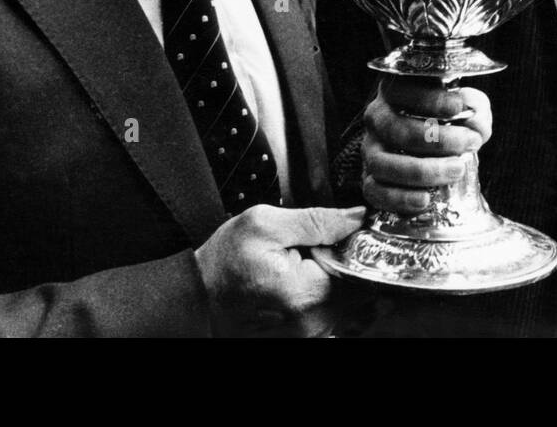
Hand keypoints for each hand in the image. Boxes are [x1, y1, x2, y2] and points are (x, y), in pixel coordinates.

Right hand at [195, 204, 364, 334]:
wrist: (195, 299)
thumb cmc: (223, 264)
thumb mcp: (265, 224)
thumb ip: (317, 220)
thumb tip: (355, 217)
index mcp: (306, 293)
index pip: (361, 269)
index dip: (356, 248)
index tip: (344, 236)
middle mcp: (311, 323)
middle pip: (359, 291)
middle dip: (348, 266)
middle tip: (321, 251)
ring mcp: (308, 336)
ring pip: (349, 306)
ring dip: (340, 284)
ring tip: (307, 268)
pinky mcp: (302, 339)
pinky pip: (333, 318)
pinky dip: (328, 300)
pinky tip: (306, 285)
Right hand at [362, 75, 492, 214]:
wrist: (432, 150)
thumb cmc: (446, 122)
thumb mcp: (463, 107)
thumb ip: (475, 107)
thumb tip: (476, 122)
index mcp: (394, 92)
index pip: (400, 90)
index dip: (429, 99)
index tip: (458, 107)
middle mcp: (377, 119)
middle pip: (396, 129)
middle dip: (437, 139)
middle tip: (470, 143)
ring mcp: (371, 150)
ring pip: (382, 163)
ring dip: (422, 170)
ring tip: (457, 170)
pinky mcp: (370, 179)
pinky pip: (375, 192)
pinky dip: (399, 198)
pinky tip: (425, 200)